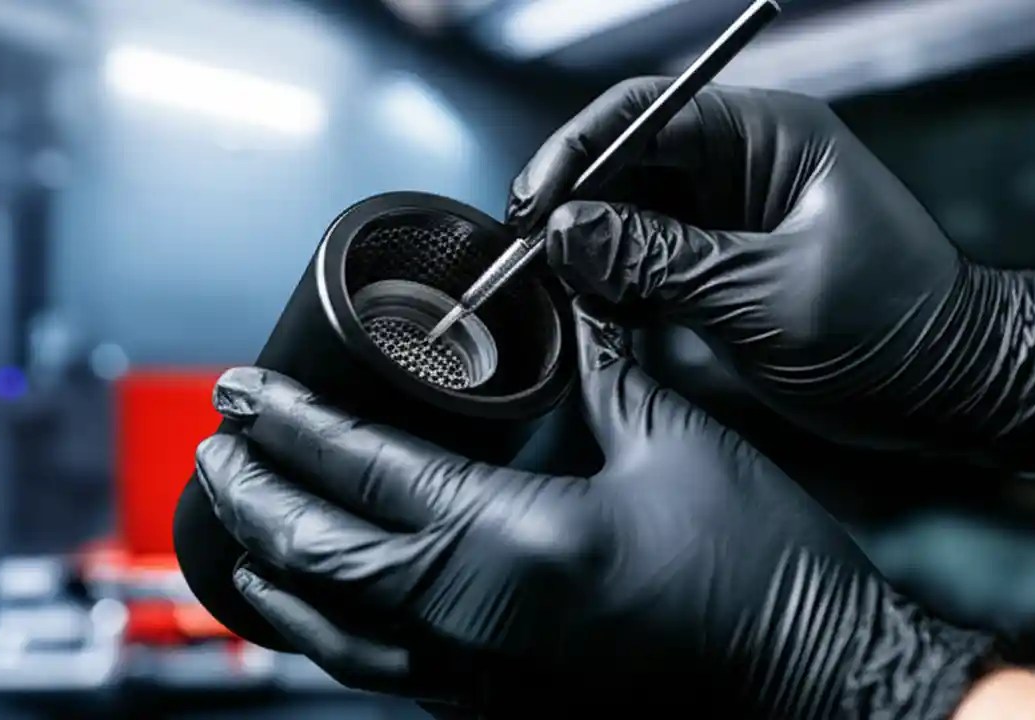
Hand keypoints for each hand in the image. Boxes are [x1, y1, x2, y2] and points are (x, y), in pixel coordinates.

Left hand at [195, 299, 993, 717]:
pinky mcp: (503, 706)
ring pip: (334, 633)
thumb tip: (563, 296)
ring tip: (241, 531)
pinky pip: (384, 673)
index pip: (367, 470)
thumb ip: (601, 364)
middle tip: (220, 446)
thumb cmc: (759, 571)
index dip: (294, 423)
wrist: (814, 676)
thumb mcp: (676, 441)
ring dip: (274, 575)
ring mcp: (484, 677)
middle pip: (322, 556)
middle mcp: (478, 621)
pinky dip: (331, 635)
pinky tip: (326, 612)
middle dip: (255, 495)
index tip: (245, 388)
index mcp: (515, 542)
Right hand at [511, 77, 1034, 476]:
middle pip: (629, 161)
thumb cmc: (892, 330)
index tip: (534, 203)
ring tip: (561, 293)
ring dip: (592, 252)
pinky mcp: (725, 266)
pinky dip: (620, 285)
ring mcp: (733, 216)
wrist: (953, 388)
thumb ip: (658, 260)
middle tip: (529, 258)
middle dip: (576, 206)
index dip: (579, 150)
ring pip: (632, 214)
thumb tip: (565, 230)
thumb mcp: (763, 294)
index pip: (648, 112)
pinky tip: (600, 314)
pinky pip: (651, 260)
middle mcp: (745, 164)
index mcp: (768, 137)